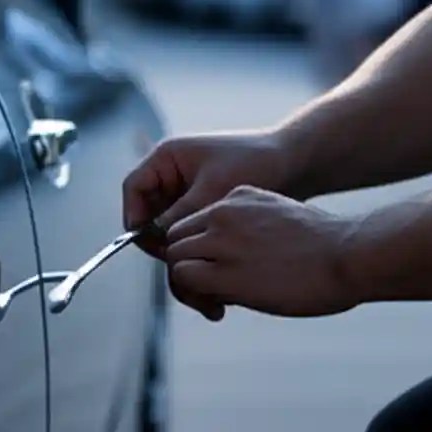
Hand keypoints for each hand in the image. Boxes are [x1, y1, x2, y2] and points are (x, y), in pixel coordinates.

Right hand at [123, 132, 295, 320]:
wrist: (297, 163)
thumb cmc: (257, 162)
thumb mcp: (214, 189)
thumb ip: (182, 213)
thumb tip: (159, 240)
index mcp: (169, 158)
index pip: (134, 188)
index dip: (134, 216)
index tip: (145, 242)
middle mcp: (175, 175)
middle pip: (149, 214)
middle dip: (159, 242)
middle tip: (175, 266)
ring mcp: (189, 193)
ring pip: (169, 229)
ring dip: (179, 251)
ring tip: (197, 273)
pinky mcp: (206, 210)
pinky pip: (190, 234)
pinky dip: (196, 251)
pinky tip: (211, 266)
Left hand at [165, 186, 359, 317]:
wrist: (349, 254)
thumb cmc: (328, 246)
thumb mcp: (282, 218)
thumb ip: (253, 228)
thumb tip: (240, 258)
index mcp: (239, 196)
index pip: (195, 219)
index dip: (198, 248)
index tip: (216, 270)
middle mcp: (224, 213)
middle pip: (177, 237)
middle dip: (186, 265)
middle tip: (208, 293)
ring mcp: (222, 240)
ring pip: (175, 257)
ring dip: (185, 284)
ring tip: (212, 304)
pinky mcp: (225, 272)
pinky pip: (183, 279)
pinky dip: (191, 297)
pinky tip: (218, 310)